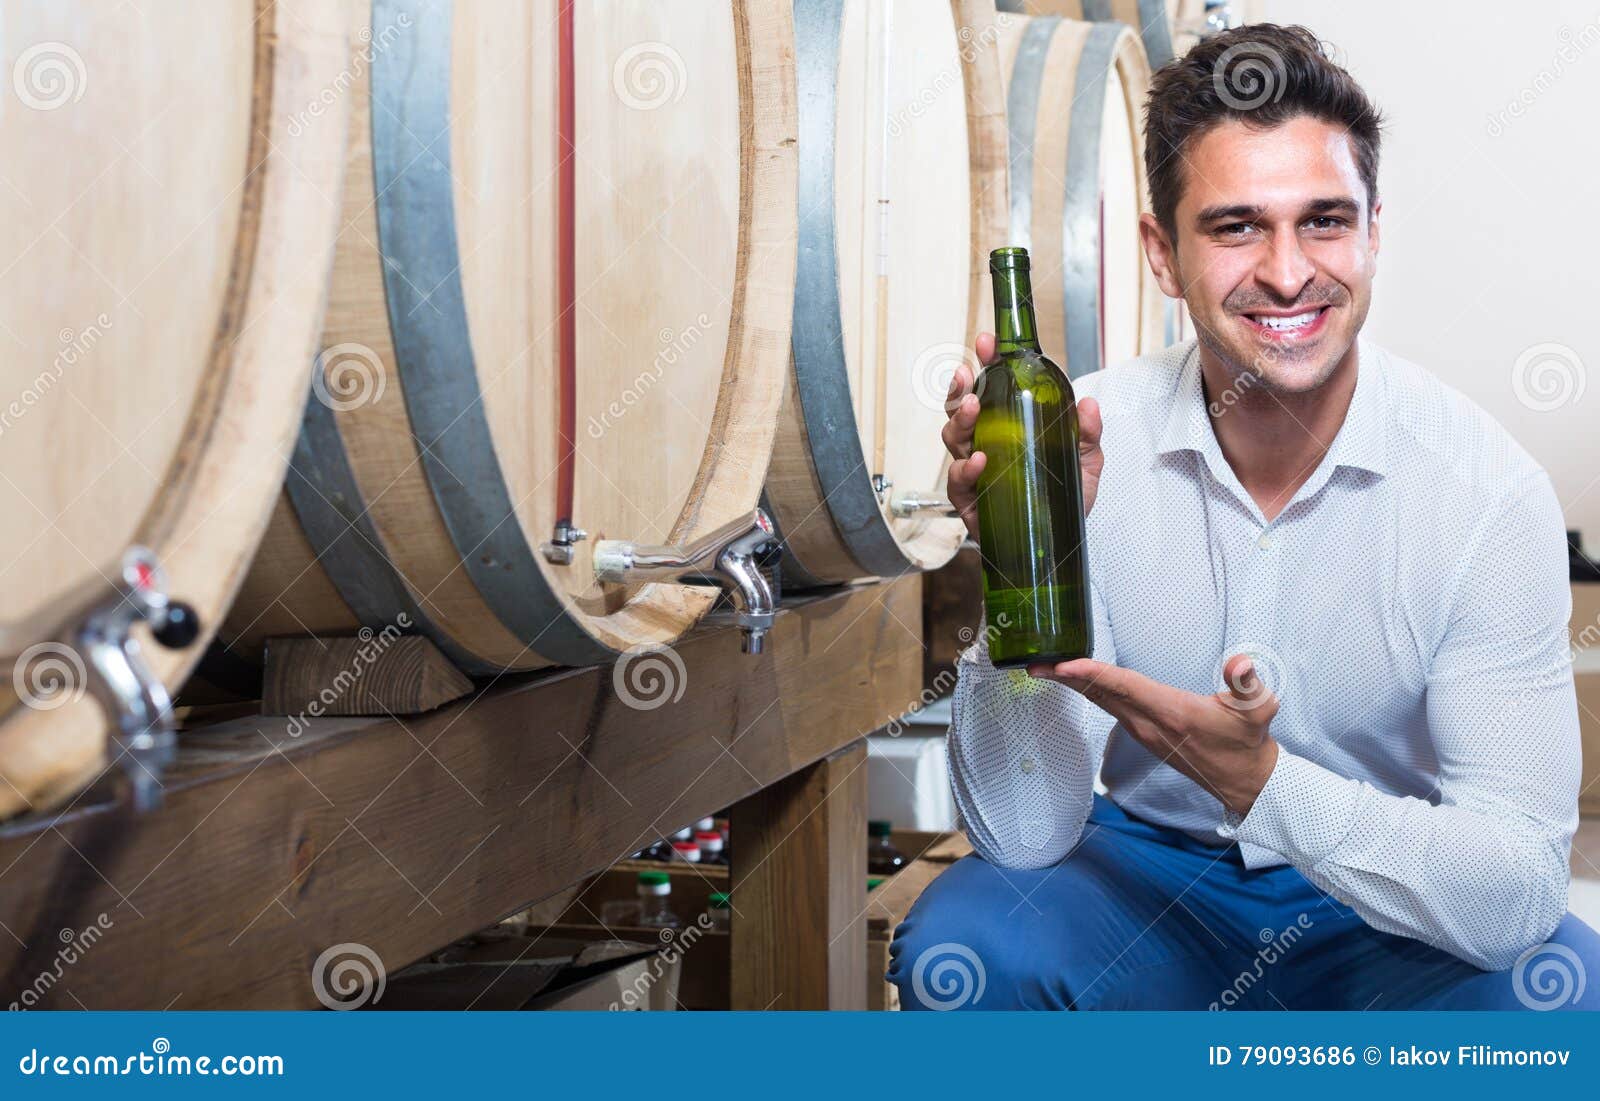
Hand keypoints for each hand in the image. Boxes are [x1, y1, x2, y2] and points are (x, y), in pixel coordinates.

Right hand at [942, 331, 1103, 540]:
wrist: (1056, 549)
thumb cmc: (1063, 501)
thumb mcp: (1086, 463)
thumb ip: (1088, 436)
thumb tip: (1088, 406)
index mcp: (1008, 428)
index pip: (991, 390)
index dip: (985, 364)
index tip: (986, 342)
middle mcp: (985, 446)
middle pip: (961, 410)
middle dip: (959, 388)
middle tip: (967, 375)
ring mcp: (974, 474)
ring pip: (952, 440)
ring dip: (959, 420)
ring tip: (973, 409)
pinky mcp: (970, 503)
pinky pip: (957, 483)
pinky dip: (964, 469)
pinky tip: (977, 460)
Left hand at [1029, 652, 1280, 816]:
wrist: (1244, 780)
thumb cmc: (1248, 740)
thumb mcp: (1257, 710)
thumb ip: (1247, 684)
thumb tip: (1238, 663)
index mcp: (1171, 712)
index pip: (1125, 687)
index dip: (1093, 673)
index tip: (1063, 664)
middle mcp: (1149, 723)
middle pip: (1101, 693)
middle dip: (1066, 677)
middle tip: (1034, 662)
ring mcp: (1143, 731)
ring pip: (1102, 701)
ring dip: (1073, 684)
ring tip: (1044, 668)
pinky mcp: (1143, 733)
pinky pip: (1109, 707)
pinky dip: (1090, 690)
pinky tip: (1076, 680)